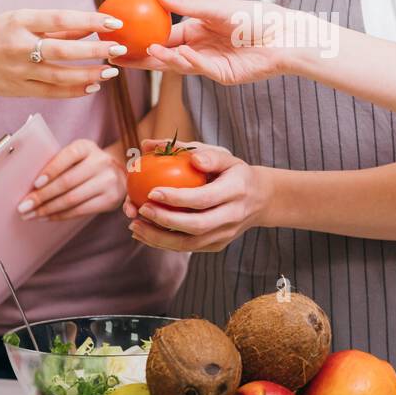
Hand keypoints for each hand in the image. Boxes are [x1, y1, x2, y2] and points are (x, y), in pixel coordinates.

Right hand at [0, 8, 129, 98]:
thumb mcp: (21, 19)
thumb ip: (56, 26)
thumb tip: (91, 27)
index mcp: (20, 21)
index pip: (62, 19)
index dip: (91, 20)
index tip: (113, 22)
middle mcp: (19, 46)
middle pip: (65, 50)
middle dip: (96, 50)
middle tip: (119, 50)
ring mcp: (18, 70)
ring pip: (62, 76)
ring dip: (90, 74)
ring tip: (110, 71)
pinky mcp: (18, 90)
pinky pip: (52, 93)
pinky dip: (74, 91)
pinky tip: (92, 86)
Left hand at [16, 139, 125, 221]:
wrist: (118, 173)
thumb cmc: (86, 165)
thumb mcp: (76, 157)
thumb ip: (57, 165)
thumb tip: (30, 187)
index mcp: (87, 147)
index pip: (67, 156)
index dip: (51, 171)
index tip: (35, 185)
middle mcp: (100, 162)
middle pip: (67, 182)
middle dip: (42, 197)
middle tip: (24, 207)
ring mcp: (108, 181)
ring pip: (72, 199)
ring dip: (48, 209)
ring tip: (32, 215)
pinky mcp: (110, 199)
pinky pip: (80, 210)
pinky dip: (60, 216)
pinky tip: (47, 217)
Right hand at [116, 0, 297, 85]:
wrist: (285, 34)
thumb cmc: (255, 16)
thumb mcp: (217, 7)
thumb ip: (187, 5)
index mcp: (197, 29)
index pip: (165, 36)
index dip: (145, 38)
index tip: (125, 39)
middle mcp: (200, 47)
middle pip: (166, 55)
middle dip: (144, 57)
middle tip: (120, 56)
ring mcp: (210, 63)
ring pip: (179, 64)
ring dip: (163, 60)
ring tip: (147, 52)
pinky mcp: (223, 75)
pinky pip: (200, 69)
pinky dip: (188, 61)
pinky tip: (178, 54)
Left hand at [125, 140, 272, 251]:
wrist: (260, 199)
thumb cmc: (233, 172)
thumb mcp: (223, 155)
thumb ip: (193, 150)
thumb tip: (153, 146)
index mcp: (236, 191)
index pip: (204, 198)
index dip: (177, 198)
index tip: (152, 191)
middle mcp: (233, 216)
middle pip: (196, 226)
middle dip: (165, 220)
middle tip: (140, 210)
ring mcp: (225, 235)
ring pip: (189, 244)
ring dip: (158, 237)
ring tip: (134, 225)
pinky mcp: (217, 245)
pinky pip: (187, 248)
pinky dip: (162, 243)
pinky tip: (143, 232)